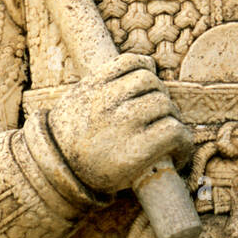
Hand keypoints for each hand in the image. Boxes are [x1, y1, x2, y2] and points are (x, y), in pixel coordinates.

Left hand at [46, 53, 192, 195]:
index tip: (179, 150)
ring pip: (150, 80)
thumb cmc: (95, 169)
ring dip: (158, 92)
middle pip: (164, 104)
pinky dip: (143, 65)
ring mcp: (105, 98)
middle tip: (165, 127)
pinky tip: (146, 76)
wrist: (53, 155)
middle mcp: (119, 121)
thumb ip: (155, 155)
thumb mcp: (126, 176)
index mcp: (130, 151)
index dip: (184, 142)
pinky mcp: (94, 81)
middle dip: (171, 117)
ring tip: (154, 103)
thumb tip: (181, 132)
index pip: (175, 132)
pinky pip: (129, 61)